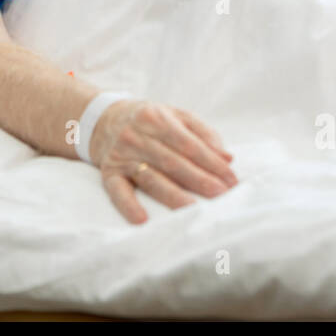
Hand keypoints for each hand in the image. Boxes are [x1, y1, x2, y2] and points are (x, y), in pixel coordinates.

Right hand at [88, 99, 237, 223]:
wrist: (104, 119)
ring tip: (193, 209)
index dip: (211, 162)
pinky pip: (117, 191)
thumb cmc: (149, 120)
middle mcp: (136, 135)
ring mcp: (121, 155)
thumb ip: (203, 134)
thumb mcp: (176, 115)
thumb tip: (227, 157)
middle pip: (172, 162)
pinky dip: (128, 205)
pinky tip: (142, 219)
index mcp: (155, 117)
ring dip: (173, 195)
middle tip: (221, 194)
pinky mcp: (109, 172)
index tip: (231, 179)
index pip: (188, 144)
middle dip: (199, 179)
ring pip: (150, 178)